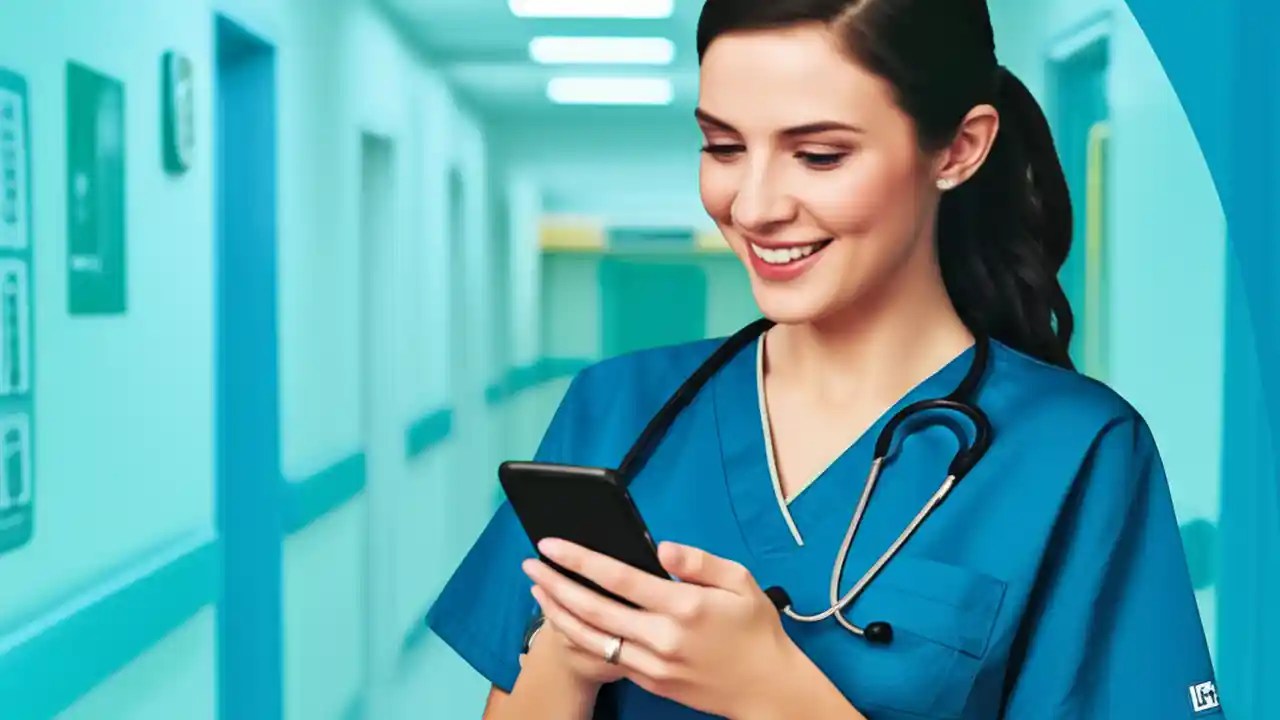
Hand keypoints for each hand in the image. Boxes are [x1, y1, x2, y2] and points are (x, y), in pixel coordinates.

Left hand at [522, 538, 797, 717]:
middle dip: (555, 584)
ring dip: (558, 613)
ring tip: (538, 590)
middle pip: (593, 609)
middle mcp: (662, 638)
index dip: (579, 559)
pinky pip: (607, 658)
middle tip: (530, 564)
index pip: (618, 578)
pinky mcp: (650, 682)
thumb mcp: (740, 581)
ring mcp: (653, 664)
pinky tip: (569, 619)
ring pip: (592, 638)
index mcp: (683, 606)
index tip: (551, 544)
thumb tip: (662, 547)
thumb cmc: (755, 628)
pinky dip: (581, 637)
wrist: (766, 687)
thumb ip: (699, 561)